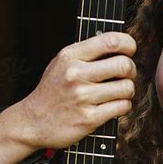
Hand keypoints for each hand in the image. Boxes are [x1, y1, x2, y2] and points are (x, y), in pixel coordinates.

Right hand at [17, 31, 136, 150]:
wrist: (32, 122)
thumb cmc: (52, 91)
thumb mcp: (61, 63)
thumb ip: (86, 53)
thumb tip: (120, 45)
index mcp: (70, 56)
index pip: (110, 40)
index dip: (128, 44)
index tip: (129, 50)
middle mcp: (76, 74)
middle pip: (124, 65)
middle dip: (131, 70)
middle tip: (126, 76)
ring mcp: (82, 98)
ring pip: (127, 88)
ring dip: (128, 91)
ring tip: (118, 93)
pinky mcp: (89, 119)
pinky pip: (122, 107)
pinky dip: (123, 107)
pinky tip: (113, 106)